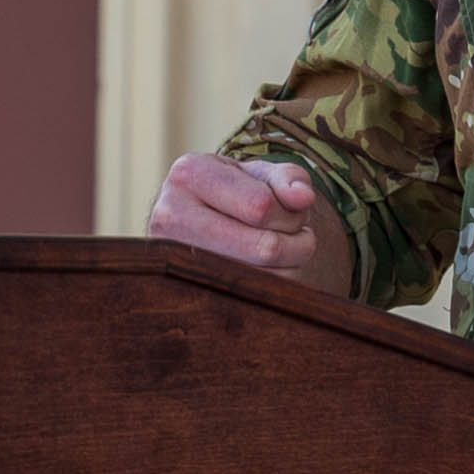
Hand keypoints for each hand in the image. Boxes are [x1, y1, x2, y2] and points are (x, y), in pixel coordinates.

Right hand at [152, 151, 345, 292]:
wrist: (189, 216)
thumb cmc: (234, 191)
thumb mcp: (260, 175)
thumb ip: (289, 178)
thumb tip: (303, 197)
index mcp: (190, 174)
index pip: (261, 206)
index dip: (291, 214)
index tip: (292, 211)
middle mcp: (170, 214)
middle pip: (264, 247)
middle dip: (295, 243)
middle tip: (294, 234)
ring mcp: (170, 256)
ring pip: (261, 279)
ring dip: (287, 267)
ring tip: (277, 248)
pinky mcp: (180, 287)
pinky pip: (246, 299)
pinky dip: (271, 286)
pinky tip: (261, 268)